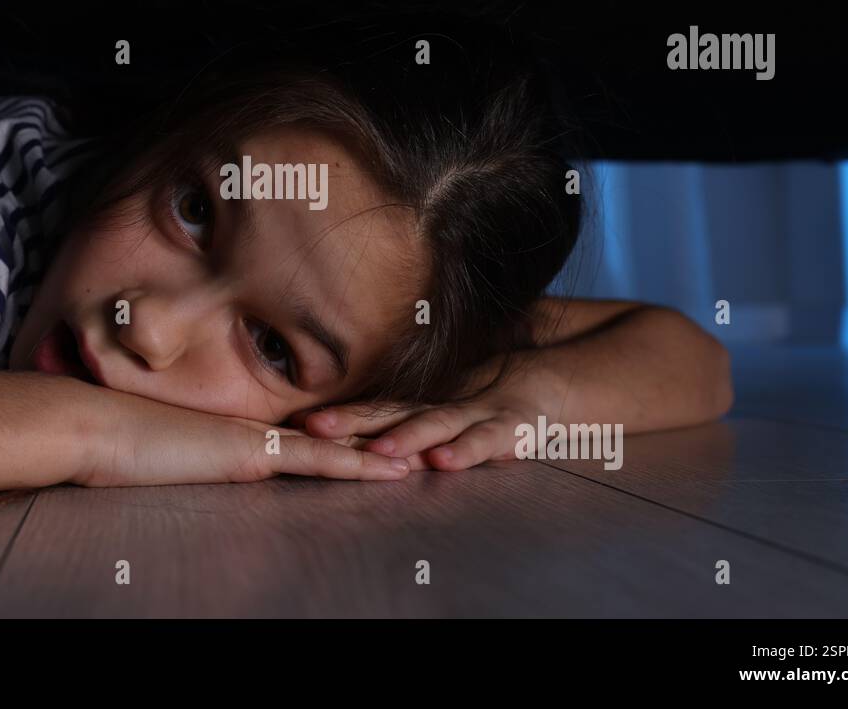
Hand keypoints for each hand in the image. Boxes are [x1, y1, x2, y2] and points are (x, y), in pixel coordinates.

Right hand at [70, 385, 411, 486]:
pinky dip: (359, 467)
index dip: (346, 435)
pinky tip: (393, 472)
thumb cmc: (110, 441)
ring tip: (429, 454)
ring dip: (384, 452)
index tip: (380, 436)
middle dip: (379, 437)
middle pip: (332, 435)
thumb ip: (182, 456)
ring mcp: (256, 438)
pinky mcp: (250, 454)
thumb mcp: (157, 452)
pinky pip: (317, 463)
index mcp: (238, 430)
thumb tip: (184, 463)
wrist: (90, 425)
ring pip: (337, 446)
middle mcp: (255, 429)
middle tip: (424, 438)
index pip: (304, 434)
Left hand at [298, 357, 558, 471]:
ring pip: (434, 424)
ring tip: (377, 450)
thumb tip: (345, 438)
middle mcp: (442, 407)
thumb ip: (404, 424)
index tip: (294, 420)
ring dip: (405, 437)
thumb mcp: (443, 412)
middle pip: (391, 413)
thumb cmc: (489, 403)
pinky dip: (464, 452)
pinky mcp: (511, 428)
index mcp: (423, 406)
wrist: (553, 384)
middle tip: (314, 427)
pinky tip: (442, 462)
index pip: (372, 409)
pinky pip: (484, 441)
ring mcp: (476, 415)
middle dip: (352, 421)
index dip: (336, 413)